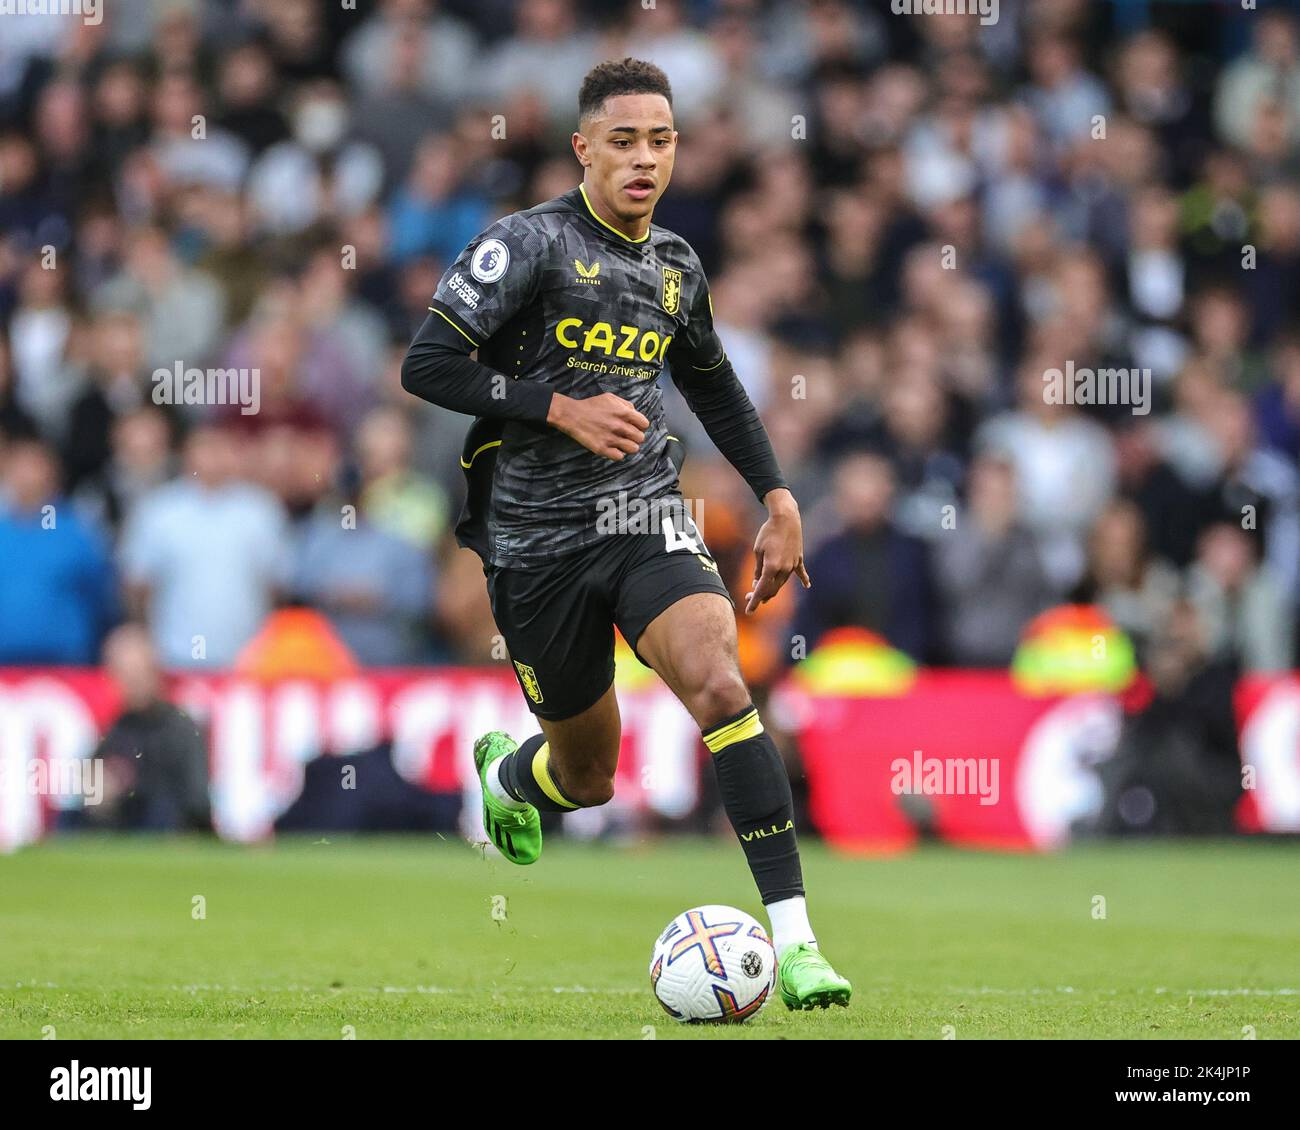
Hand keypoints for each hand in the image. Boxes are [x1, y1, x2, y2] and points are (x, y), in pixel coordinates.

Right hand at [547, 392, 647, 460]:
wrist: (572, 415)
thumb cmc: (592, 405)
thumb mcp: (610, 398)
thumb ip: (626, 404)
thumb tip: (635, 412)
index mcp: (624, 413)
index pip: (645, 424)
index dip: (640, 426)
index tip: (634, 427)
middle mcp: (620, 426)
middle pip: (641, 438)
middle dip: (635, 437)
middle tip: (627, 436)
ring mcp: (611, 439)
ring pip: (633, 449)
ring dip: (628, 446)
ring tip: (621, 443)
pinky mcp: (602, 449)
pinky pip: (619, 457)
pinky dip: (617, 454)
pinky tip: (612, 448)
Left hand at [745, 489, 810, 612]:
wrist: (785, 518)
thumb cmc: (768, 533)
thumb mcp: (757, 551)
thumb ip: (758, 569)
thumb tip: (758, 582)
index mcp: (771, 567)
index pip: (762, 589)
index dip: (754, 601)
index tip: (748, 611)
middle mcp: (784, 569)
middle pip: (772, 589)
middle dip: (761, 596)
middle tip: (749, 596)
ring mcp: (793, 565)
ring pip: (782, 583)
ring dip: (773, 589)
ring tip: (762, 592)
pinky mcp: (799, 559)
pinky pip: (801, 572)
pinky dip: (803, 579)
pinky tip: (807, 585)